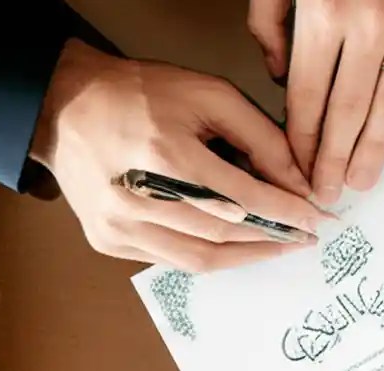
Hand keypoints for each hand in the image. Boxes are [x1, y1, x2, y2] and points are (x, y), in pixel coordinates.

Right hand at [30, 41, 326, 271]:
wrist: (64, 106)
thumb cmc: (140, 95)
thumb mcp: (209, 95)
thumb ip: (261, 138)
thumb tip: (299, 185)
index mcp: (165, 155)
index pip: (243, 198)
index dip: (286, 213)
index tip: (318, 220)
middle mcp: (137, 198)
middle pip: (224, 234)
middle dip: (272, 238)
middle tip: (305, 236)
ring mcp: (119, 226)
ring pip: (201, 259)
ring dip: (247, 255)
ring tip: (278, 245)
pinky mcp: (108, 241)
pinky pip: (173, 261)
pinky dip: (211, 256)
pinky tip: (236, 245)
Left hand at [248, 0, 383, 203]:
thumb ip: (271, 18)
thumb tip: (282, 74)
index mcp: (324, 11)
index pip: (308, 97)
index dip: (302, 141)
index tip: (299, 171)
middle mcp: (368, 24)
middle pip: (348, 111)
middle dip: (336, 160)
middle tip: (331, 194)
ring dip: (378, 149)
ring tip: (366, 181)